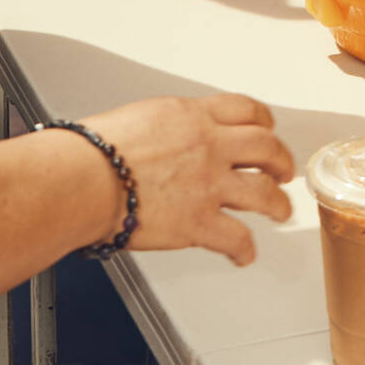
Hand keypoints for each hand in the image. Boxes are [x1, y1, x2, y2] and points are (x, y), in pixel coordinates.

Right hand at [76, 94, 294, 266]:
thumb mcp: (139, 117)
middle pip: (266, 147)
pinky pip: (237, 239)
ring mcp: (208, 185)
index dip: (263, 121)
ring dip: (278, 205)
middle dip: (281, 160)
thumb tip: (166, 136)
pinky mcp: (199, 223)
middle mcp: (209, 146)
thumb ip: (166, 127)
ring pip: (264, 193)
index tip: (266, 128)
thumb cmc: (92, 150)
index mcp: (192, 116)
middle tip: (282, 170)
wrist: (81, 178)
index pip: (244, 109)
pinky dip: (245, 250)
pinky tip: (243, 255)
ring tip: (281, 211)